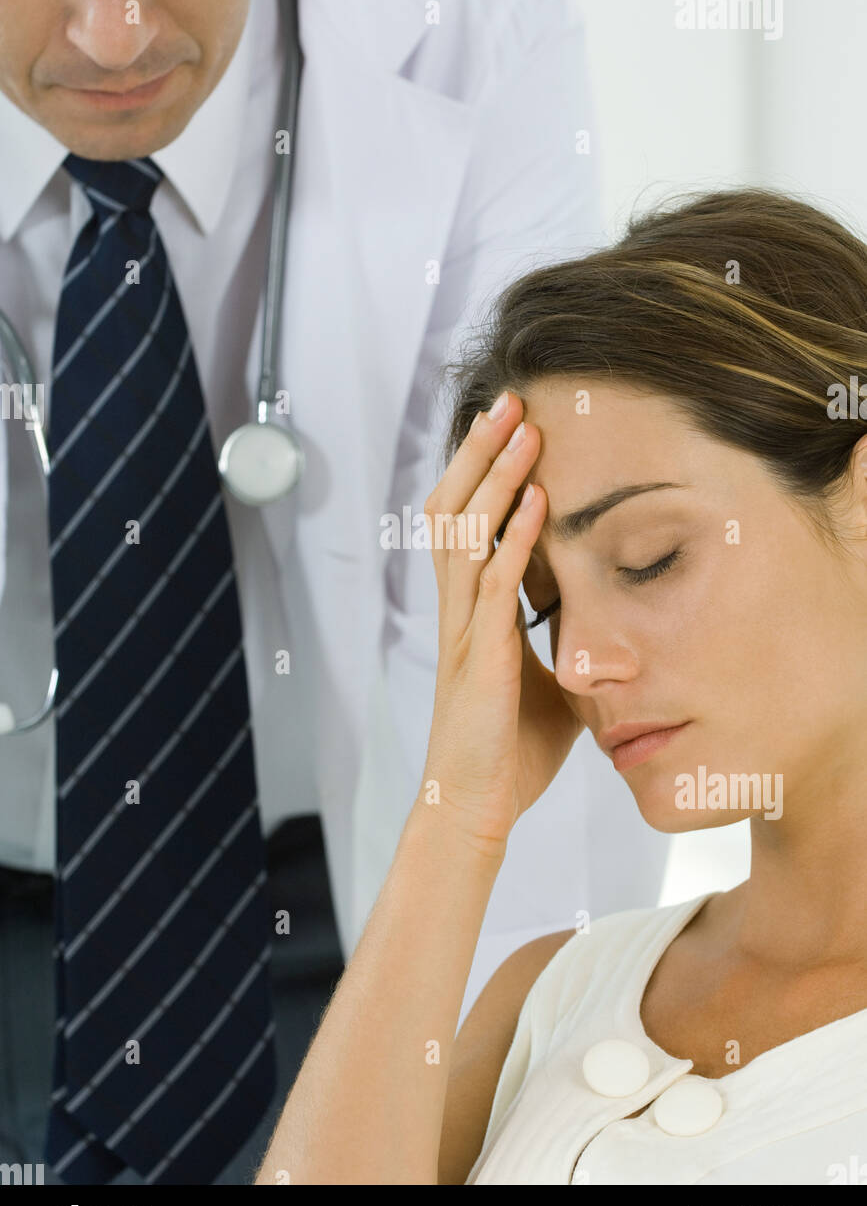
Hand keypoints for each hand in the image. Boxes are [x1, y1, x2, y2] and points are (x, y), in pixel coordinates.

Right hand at [419, 392, 583, 853]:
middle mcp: (457, 609)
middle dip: (480, 452)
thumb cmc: (510, 748)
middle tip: (508, 399)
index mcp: (469, 610)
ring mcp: (464, 630)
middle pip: (452, 508)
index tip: (512, 424)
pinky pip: (495, 585)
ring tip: (522, 429)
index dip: (481, 470)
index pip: (464, 521)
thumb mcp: (547, 678)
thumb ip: (561, 638)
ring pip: (465, 533)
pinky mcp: (481, 657)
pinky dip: (515, 539)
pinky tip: (537, 504)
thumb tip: (599, 617)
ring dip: (497, 478)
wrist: (476, 806)